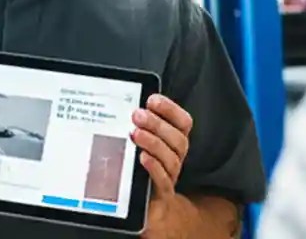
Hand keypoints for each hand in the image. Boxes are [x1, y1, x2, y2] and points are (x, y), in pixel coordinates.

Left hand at [132, 94, 195, 236]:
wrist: (143, 206)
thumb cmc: (137, 168)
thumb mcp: (136, 144)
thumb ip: (136, 126)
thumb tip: (122, 103)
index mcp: (172, 141)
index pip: (182, 122)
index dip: (170, 109)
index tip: (152, 99)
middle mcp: (175, 157)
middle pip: (177, 139)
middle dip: (158, 124)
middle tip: (137, 115)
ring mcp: (170, 176)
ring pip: (172, 158)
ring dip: (154, 143)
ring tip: (135, 134)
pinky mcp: (161, 194)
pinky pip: (164, 181)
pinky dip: (154, 168)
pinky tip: (142, 158)